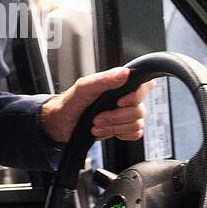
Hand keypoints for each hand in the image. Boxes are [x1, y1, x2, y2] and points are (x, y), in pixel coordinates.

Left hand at [40, 66, 154, 144]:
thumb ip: (104, 80)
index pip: (145, 86)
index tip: (119, 102)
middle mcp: (126, 98)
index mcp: (119, 84)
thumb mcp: (84, 88)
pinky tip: (106, 131)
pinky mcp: (123, 128)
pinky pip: (135, 134)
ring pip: (136, 124)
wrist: (61, 124)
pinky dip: (120, 135)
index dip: (136, 97)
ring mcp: (125, 114)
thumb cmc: (71, 102)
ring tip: (96, 126)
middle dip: (116, 117)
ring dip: (114, 128)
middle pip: (139, 110)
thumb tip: (125, 73)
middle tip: (97, 118)